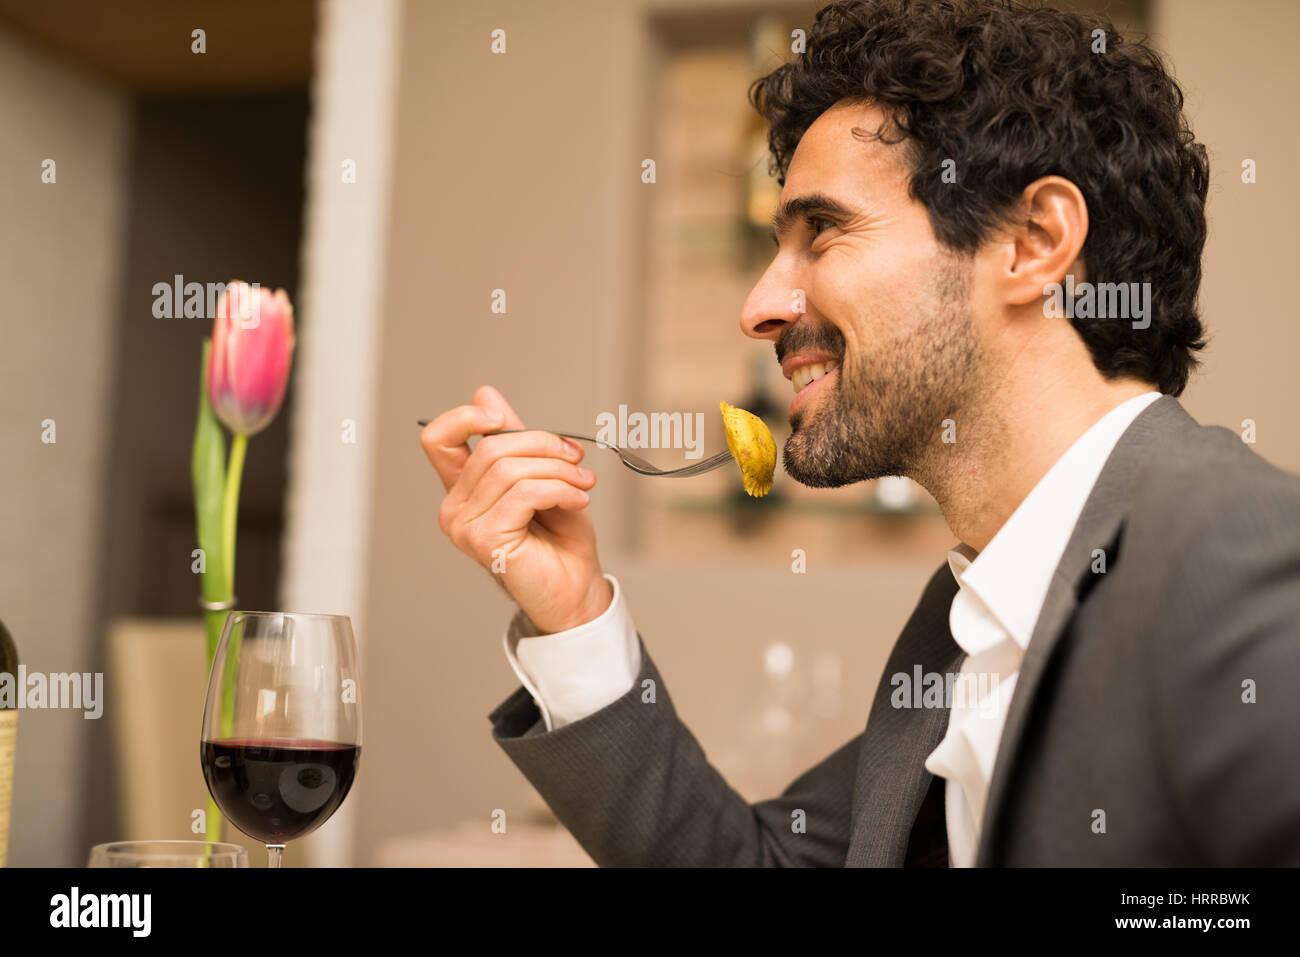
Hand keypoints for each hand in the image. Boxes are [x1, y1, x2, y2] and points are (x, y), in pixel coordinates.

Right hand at [421, 385, 611, 632]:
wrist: (577, 587)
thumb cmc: (560, 537)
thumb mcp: (539, 474)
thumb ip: (515, 440)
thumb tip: (485, 393)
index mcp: (464, 488)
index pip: (438, 439)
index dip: (466, 416)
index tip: (502, 415)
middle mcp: (455, 507)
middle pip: (491, 448)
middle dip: (543, 445)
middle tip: (576, 458)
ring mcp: (465, 526)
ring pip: (509, 469)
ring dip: (558, 469)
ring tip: (583, 484)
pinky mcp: (484, 540)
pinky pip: (524, 493)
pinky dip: (559, 490)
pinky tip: (578, 501)